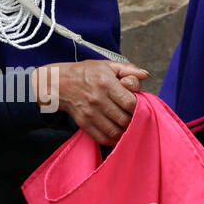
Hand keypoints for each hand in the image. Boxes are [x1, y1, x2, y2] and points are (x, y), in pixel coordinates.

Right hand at [33, 60, 150, 145]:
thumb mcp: (106, 65)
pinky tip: (117, 133)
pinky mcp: (84, 124)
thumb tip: (146, 75)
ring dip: (125, 131)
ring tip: (127, 125)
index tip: (139, 105)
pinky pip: (103, 138)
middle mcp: (98, 99)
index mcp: (106, 83)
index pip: (131, 103)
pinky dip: (113, 139)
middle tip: (134, 117)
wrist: (57, 83)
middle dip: (134, 120)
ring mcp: (90, 113)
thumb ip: (128, 69)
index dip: (140, 107)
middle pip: (125, 119)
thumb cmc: (85, 73)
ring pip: (115, 131)